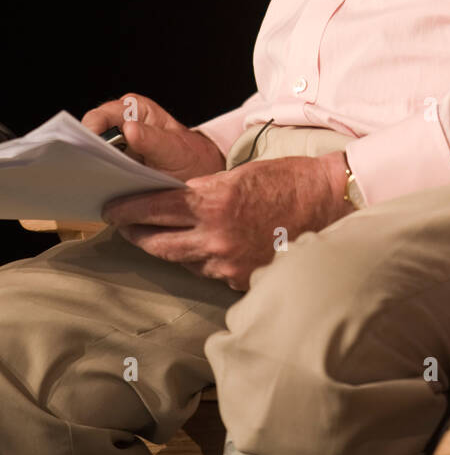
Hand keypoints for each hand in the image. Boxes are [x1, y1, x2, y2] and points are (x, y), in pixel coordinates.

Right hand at [81, 92, 224, 181]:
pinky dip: (98, 181)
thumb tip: (130, 129)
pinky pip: (98, 172)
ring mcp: (116, 147)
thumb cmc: (190, 157)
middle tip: (84, 170)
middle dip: (84, 151)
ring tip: (91, 184)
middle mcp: (121, 124)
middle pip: (91, 135)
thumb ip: (154, 141)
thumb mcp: (176, 150)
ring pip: (91, 155)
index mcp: (135, 110)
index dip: (90, 129)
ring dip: (89, 169)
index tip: (86, 147)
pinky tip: (100, 192)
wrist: (199, 176)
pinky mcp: (114, 167)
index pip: (103, 115)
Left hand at [102, 151, 351, 290]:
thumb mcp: (239, 175)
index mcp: (213, 201)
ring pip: (183, 259)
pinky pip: (211, 272)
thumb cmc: (290, 180)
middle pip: (158, 242)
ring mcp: (229, 263)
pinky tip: (206, 249)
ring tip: (160, 237)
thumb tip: (175, 203)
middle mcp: (216, 236)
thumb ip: (205, 192)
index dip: (128, 208)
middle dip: (136, 234)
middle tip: (124, 226)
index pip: (154, 208)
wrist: (332, 203)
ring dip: (169, 248)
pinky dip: (204, 260)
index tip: (111, 208)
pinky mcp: (243, 279)